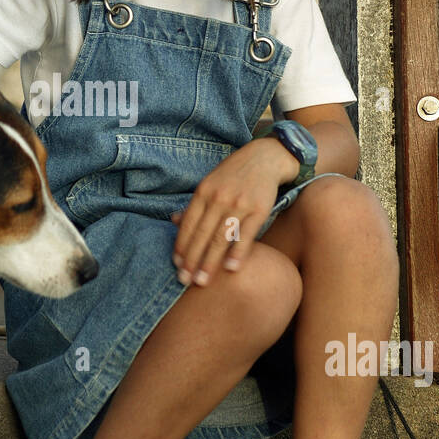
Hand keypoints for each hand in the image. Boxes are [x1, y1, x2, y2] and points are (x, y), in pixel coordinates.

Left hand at [170, 140, 287, 284]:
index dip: (181, 246)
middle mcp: (219, 198)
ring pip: (221, 237)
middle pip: (202, 234)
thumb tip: (174, 221)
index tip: (176, 265)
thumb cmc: (233, 174)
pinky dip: (237, 252)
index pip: (189, 224)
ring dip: (210, 262)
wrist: (264, 158)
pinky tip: (230, 268)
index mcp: (203, 192)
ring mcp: (239, 204)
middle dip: (192, 260)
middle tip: (185, 281)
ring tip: (203, 280)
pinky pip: (246, 234)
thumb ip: (195, 205)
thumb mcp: (209, 183)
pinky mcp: (259, 209)